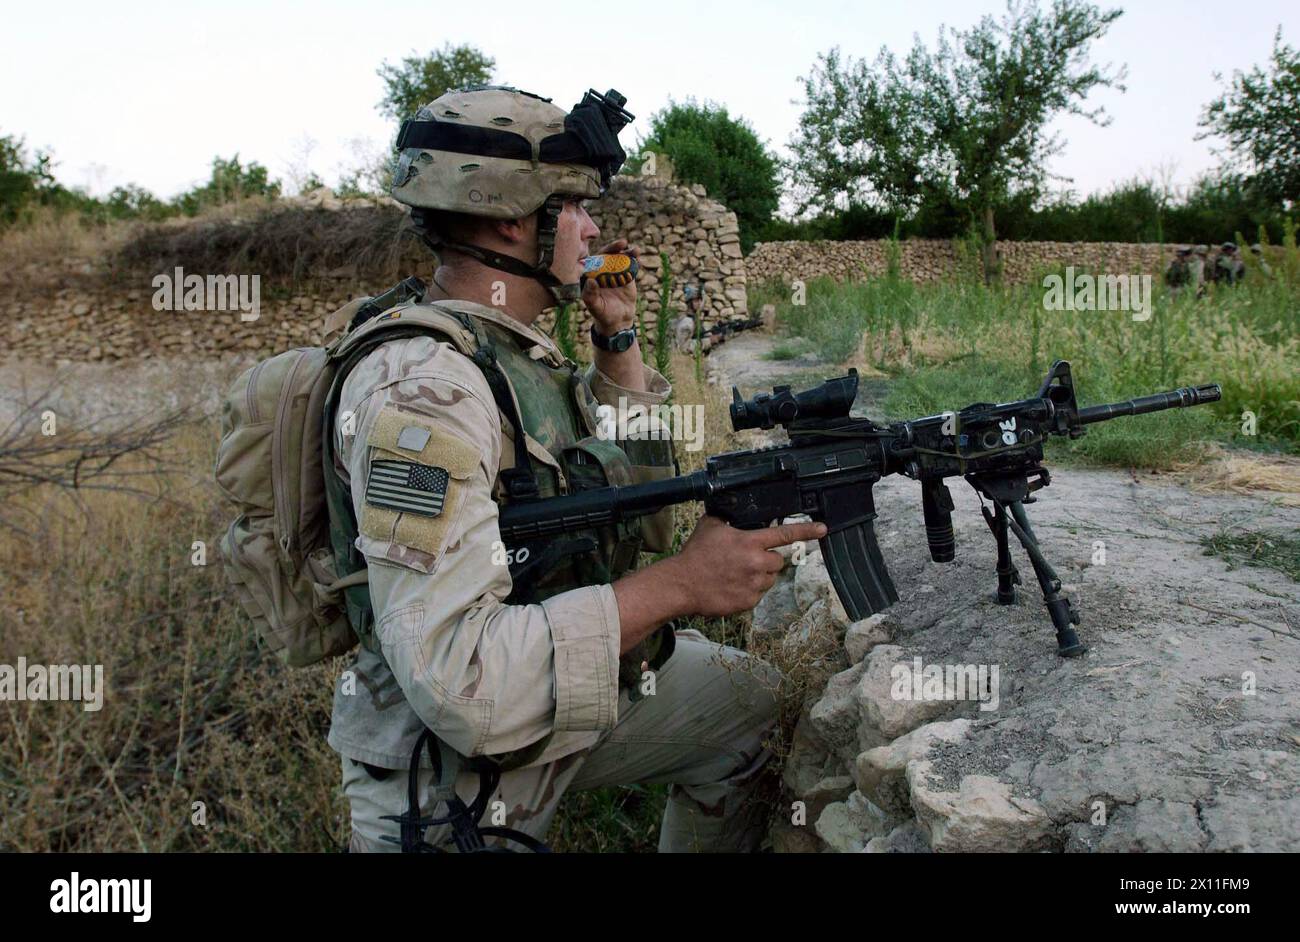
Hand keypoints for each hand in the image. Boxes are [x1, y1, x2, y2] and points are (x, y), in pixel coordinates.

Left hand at [583, 238, 637, 334]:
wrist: (618, 320)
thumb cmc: (603, 314)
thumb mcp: (595, 307)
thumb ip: (591, 295)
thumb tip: (590, 281)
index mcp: (591, 276)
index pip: (595, 260)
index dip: (600, 253)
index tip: (607, 250)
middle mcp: (602, 272)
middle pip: (608, 255)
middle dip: (615, 247)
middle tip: (623, 243)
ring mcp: (615, 273)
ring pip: (620, 258)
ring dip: (628, 252)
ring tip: (636, 251)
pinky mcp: (627, 276)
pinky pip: (631, 266)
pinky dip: (635, 261)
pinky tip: (639, 259)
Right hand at [669, 515, 827, 616]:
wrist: (682, 584)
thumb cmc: (695, 555)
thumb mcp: (710, 526)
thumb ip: (729, 519)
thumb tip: (735, 512)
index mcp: (750, 542)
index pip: (785, 534)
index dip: (807, 530)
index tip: (823, 528)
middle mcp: (756, 563)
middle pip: (778, 560)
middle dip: (767, 559)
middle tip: (747, 560)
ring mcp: (754, 584)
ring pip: (769, 578)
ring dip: (758, 576)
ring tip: (735, 574)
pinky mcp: (749, 602)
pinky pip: (758, 594)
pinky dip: (749, 590)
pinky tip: (731, 586)